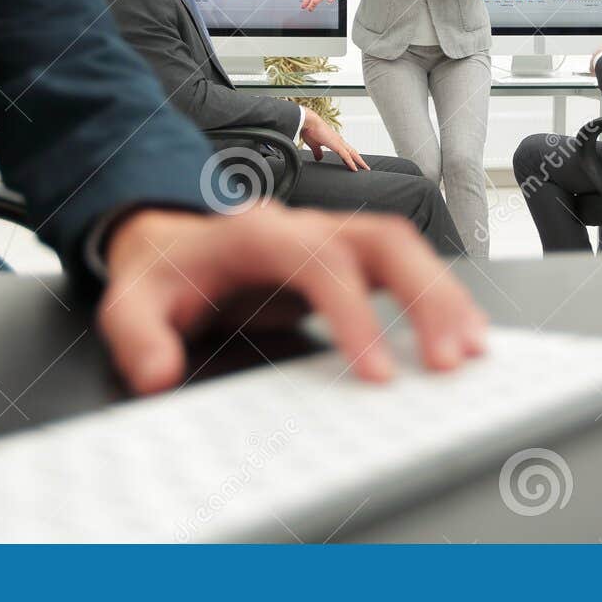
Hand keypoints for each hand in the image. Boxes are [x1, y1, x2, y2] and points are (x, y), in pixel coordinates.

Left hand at [98, 206, 487, 394]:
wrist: (167, 235)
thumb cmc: (161, 268)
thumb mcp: (130, 299)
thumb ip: (137, 334)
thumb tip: (157, 373)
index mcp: (259, 235)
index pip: (321, 262)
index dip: (356, 314)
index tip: (378, 373)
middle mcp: (306, 228)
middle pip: (383, 240)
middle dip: (424, 294)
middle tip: (450, 358)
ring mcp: (330, 238)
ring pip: (404, 247)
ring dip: (442, 294)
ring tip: (472, 350)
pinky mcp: (345, 258)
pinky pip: (403, 263)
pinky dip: (437, 294)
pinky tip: (460, 332)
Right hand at [299, 107, 368, 170]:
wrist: (308, 121)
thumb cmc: (309, 129)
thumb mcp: (314, 144)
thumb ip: (317, 152)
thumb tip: (319, 158)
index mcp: (334, 140)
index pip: (346, 151)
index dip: (351, 158)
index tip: (355, 164)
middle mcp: (339, 141)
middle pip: (353, 152)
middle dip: (359, 160)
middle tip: (365, 167)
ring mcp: (339, 142)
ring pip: (353, 154)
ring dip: (359, 162)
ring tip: (365, 169)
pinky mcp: (336, 145)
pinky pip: (346, 156)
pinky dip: (351, 163)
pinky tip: (355, 169)